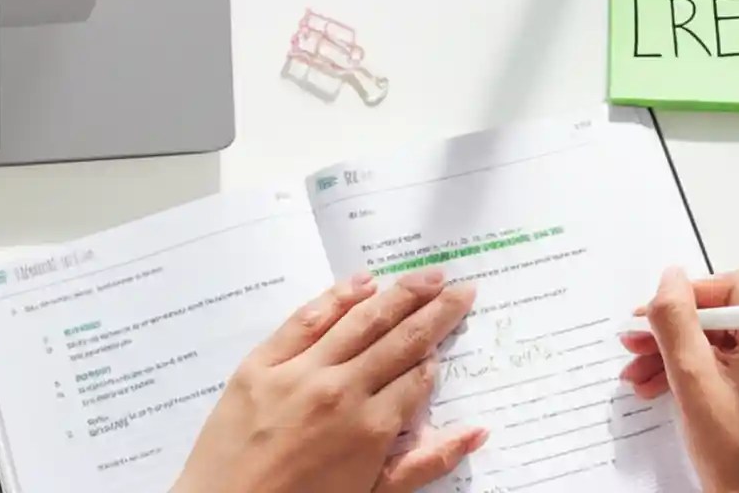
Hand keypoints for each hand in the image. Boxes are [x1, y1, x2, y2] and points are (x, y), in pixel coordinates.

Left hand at [172, 269, 487, 492]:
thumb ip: (426, 463)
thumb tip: (477, 431)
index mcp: (371, 428)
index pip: (419, 376)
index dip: (438, 353)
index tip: (453, 330)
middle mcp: (342, 391)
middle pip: (401, 339)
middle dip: (437, 311)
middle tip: (461, 286)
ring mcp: (300, 373)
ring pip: (361, 320)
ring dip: (400, 294)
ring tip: (428, 275)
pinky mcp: (261, 364)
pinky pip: (305, 320)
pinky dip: (337, 297)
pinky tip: (363, 282)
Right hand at [619, 268, 738, 492]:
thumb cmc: (736, 455)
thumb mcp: (692, 379)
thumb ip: (676, 321)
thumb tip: (670, 277)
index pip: (733, 290)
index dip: (686, 300)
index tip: (650, 318)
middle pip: (724, 316)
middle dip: (674, 332)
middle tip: (637, 343)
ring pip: (723, 341)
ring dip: (678, 354)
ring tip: (641, 373)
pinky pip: (733, 362)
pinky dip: (698, 370)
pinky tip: (663, 384)